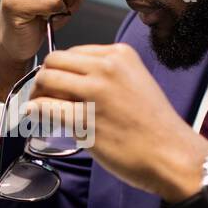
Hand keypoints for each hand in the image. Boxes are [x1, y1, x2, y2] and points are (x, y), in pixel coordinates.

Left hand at [25, 43, 207, 200]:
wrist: (172, 155)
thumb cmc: (154, 126)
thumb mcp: (134, 84)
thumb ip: (105, 78)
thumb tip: (70, 84)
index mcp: (120, 55)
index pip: (73, 52)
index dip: (60, 69)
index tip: (58, 85)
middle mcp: (107, 68)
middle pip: (55, 61)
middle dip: (43, 78)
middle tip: (42, 96)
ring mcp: (95, 92)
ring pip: (47, 80)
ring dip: (36, 95)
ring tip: (39, 110)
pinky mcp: (85, 119)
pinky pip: (46, 108)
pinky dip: (35, 112)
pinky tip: (36, 119)